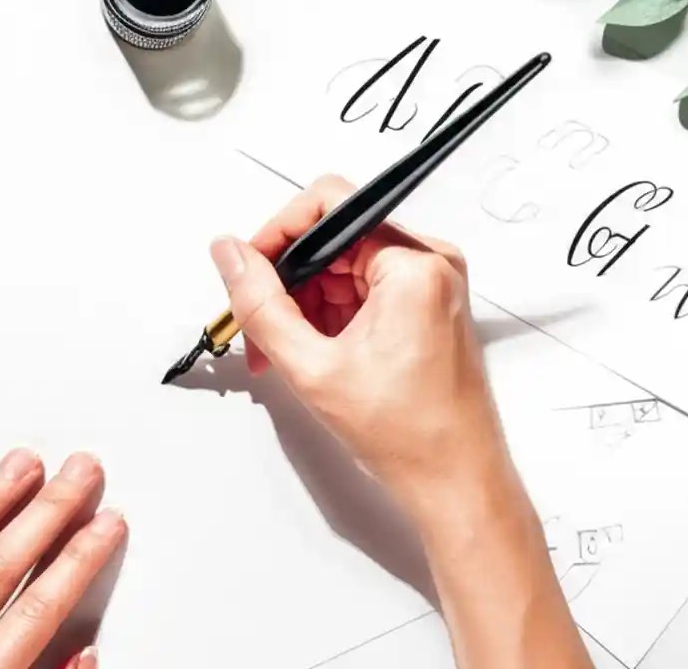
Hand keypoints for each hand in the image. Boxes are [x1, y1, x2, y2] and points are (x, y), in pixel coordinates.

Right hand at [210, 175, 504, 505]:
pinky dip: (332, 316)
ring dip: (307, 304)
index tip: (249, 268)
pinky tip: (316, 354)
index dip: (278, 234)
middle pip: (334, 239)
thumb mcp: (312, 367)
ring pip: (345, 267)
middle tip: (259, 327)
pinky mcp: (427, 306)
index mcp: (413, 265)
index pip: (329, 204)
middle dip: (288, 281)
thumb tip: (231, 255)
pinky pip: (365, 289)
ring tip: (286, 353)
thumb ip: (260, 304)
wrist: (457, 482)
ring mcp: (432, 284)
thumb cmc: (411, 435)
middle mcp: (431, 263)